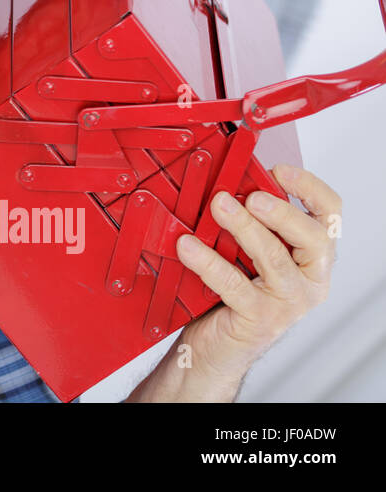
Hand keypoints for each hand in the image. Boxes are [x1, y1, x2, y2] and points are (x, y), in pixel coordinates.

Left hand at [125, 163, 339, 401]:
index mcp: (311, 255)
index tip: (280, 169)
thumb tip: (229, 177)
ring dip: (245, 228)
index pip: (329, 215)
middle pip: (315, 239)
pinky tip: (187, 245)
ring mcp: (287, 303)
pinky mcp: (259, 320)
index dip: (310, 188)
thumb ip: (250, 220)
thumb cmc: (233, 291)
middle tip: (252, 195)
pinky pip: (234, 285)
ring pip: (274, 260)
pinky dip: (208, 262)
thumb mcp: (247, 251)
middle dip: (283, 212)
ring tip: (218, 206)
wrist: (215, 346)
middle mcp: (309, 279)